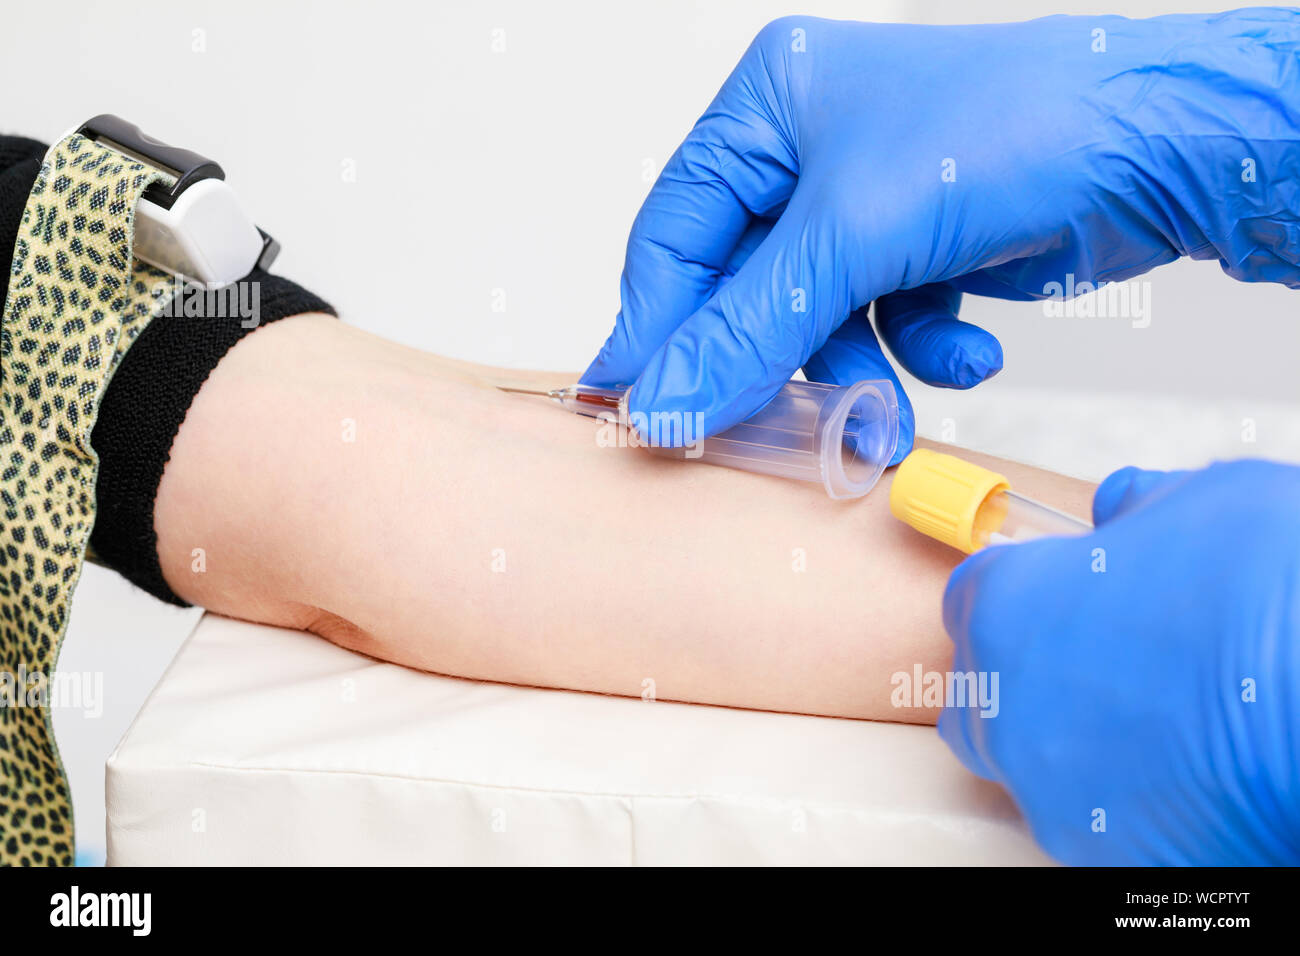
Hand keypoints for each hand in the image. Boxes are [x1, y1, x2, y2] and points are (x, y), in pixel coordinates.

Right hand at [583, 11, 1299, 456]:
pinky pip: (881, 321)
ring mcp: (866, 202)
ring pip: (812, 318)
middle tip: (757, 434)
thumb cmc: (1010, 132)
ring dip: (852, 376)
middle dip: (769, 362)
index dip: (653, 323)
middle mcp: (807, 150)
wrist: (1158, 143)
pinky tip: (966, 350)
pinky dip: (916, 350)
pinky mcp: (918, 246)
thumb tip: (662, 404)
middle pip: (742, 285)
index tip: (630, 403)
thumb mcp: (854, 234)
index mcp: (768, 106)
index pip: (675, 232)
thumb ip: (748, 329)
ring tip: (886, 420)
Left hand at [941, 460, 1299, 864]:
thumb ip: (1136, 507)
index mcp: (1006, 610)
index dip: (1024, 589)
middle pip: (982, 690)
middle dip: (1025, 672)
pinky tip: (1185, 769)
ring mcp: (1050, 792)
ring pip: (1031, 764)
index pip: (973, 599)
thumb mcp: (1203, 501)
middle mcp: (1004, 708)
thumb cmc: (1270, 589)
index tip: (1062, 590)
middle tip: (1105, 657)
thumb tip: (1121, 507)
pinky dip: (1126, 799)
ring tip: (1157, 718)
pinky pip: (1094, 821)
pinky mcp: (1106, 855)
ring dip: (1072, 740)